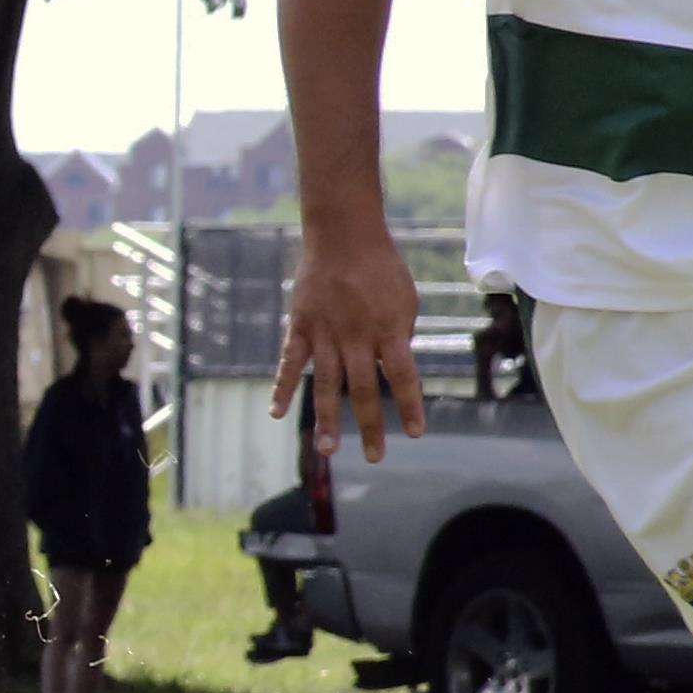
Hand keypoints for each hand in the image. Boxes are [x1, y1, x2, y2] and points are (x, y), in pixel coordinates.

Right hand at [272, 225, 427, 461]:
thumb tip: (395, 369)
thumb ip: (399, 337)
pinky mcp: (301, 326)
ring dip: (327, 419)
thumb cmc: (381, 268)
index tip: (416, 433)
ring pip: (326, 383)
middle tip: (376, 457)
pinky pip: (289, 362)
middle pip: (363, 389)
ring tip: (328, 450)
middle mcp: (356, 337)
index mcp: (388, 330)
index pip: (403, 376)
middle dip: (370, 426)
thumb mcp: (406, 301)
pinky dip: (282, 387)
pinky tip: (276, 413)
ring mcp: (325, 333)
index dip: (409, 405)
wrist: (344, 234)